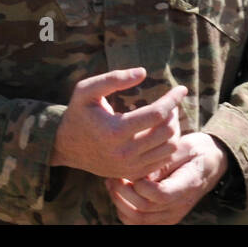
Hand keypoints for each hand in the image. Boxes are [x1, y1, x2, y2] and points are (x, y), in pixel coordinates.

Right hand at [51, 67, 187, 181]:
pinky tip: (160, 132)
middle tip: (170, 103)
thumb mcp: (86, 89)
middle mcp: (124, 153)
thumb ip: (113, 78)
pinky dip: (167, 144)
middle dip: (174, 113)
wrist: (65, 147)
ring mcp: (129, 166)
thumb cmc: (78, 113)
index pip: (157, 114)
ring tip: (165, 116)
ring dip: (173, 129)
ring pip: (169, 148)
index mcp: (115, 131)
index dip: (172, 99)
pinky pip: (162, 161)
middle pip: (167, 132)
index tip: (182, 89)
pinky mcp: (132, 173)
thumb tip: (143, 72)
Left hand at [105, 133, 229, 224]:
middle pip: (144, 210)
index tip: (134, 167)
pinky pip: (138, 222)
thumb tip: (140, 173)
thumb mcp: (185, 146)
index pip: (161, 195)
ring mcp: (172, 215)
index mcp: (189, 185)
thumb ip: (164, 161)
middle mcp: (180, 206)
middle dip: (123, 191)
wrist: (210, 164)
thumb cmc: (196, 151)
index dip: (141, 185)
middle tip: (115, 174)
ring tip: (113, 182)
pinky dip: (123, 210)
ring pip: (137, 219)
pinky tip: (119, 192)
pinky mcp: (163, 218)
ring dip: (120, 202)